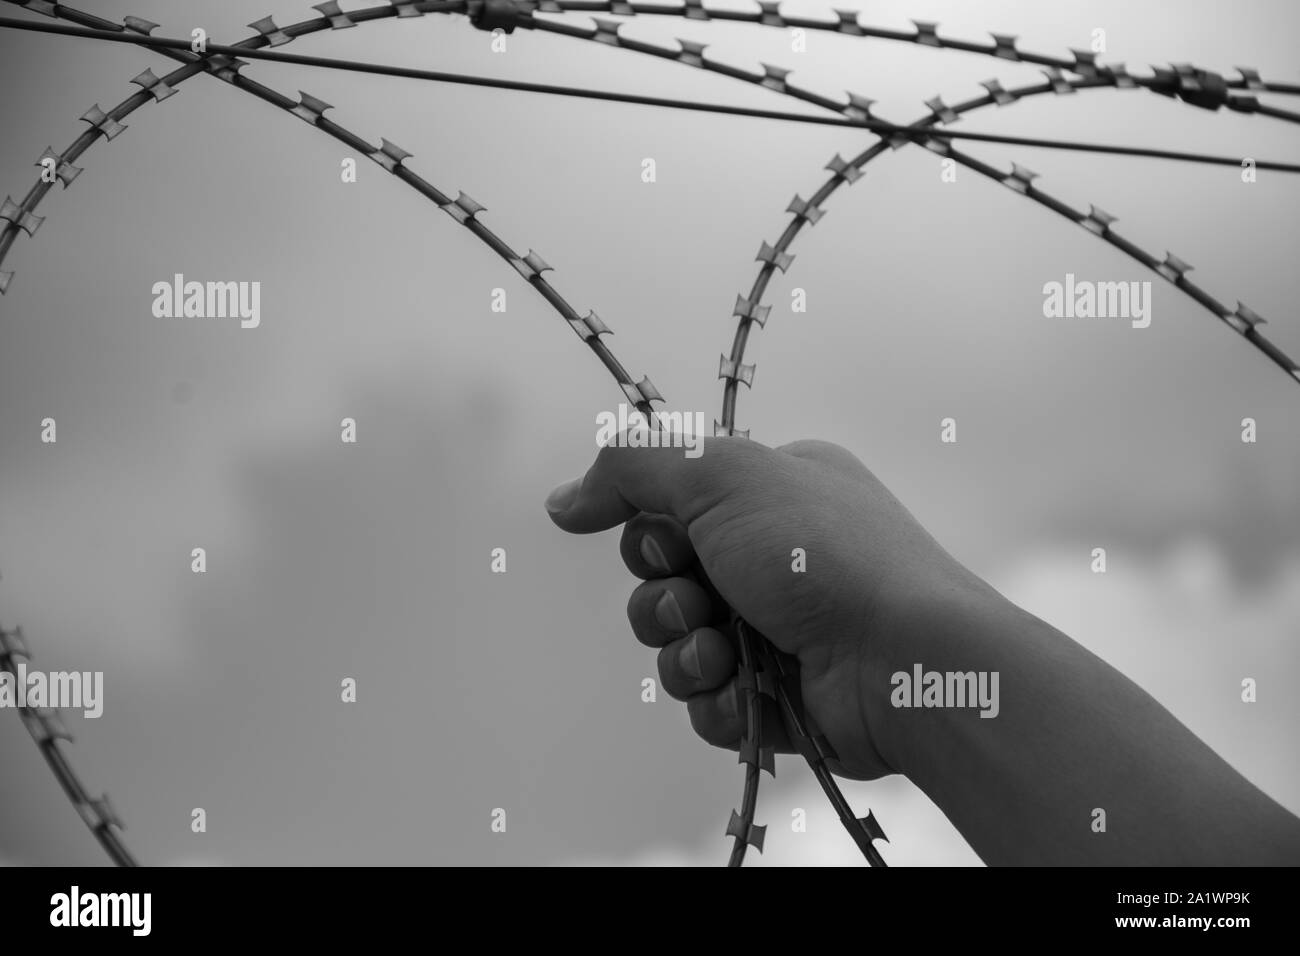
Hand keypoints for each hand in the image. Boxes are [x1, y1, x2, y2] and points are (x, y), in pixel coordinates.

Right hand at [544, 435, 998, 779]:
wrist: (905, 658)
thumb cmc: (821, 551)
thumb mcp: (723, 474)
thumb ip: (631, 469)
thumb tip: (560, 501)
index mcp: (771, 494)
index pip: (671, 511)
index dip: (650, 535)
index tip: (669, 541)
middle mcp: (774, 559)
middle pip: (663, 583)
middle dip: (662, 599)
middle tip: (696, 601)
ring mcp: (780, 630)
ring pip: (678, 648)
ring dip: (685, 653)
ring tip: (722, 653)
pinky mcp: (780, 698)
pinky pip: (709, 704)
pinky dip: (718, 701)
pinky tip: (749, 695)